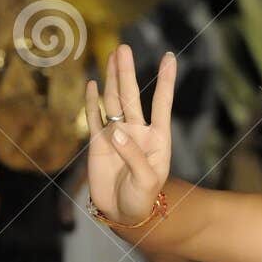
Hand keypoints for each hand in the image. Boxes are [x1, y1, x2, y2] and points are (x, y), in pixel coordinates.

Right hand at [85, 45, 175, 224]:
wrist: (124, 213)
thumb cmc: (142, 198)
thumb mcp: (146, 180)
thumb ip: (133, 156)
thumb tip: (115, 131)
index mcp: (157, 138)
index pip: (162, 104)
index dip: (165, 81)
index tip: (169, 56)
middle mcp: (137, 131)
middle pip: (131, 96)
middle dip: (127, 72)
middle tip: (124, 47)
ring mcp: (117, 135)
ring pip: (112, 102)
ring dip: (111, 79)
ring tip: (112, 56)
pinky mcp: (98, 144)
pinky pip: (94, 118)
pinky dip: (92, 101)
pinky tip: (92, 84)